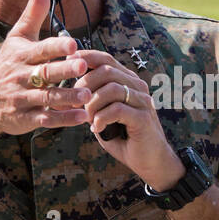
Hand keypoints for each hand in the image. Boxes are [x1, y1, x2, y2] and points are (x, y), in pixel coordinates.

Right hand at [0, 0, 91, 135]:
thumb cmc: (5, 64)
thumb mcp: (17, 37)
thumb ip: (34, 12)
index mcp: (22, 55)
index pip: (41, 49)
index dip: (56, 46)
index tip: (72, 43)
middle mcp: (21, 76)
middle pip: (45, 73)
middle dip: (64, 70)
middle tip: (83, 66)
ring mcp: (22, 98)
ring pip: (47, 98)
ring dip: (67, 97)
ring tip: (88, 95)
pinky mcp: (25, 118)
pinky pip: (45, 119)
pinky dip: (63, 119)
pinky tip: (82, 117)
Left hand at [72, 49, 183, 190]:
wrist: (150, 162)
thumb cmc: (124, 138)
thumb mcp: (103, 115)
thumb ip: (92, 101)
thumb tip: (68, 92)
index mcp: (128, 82)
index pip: (106, 59)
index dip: (86, 57)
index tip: (67, 63)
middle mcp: (137, 87)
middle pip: (107, 70)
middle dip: (85, 85)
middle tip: (77, 104)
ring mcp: (142, 102)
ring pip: (112, 89)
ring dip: (93, 104)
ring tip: (88, 118)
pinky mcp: (143, 118)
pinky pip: (117, 109)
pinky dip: (101, 118)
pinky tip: (97, 129)